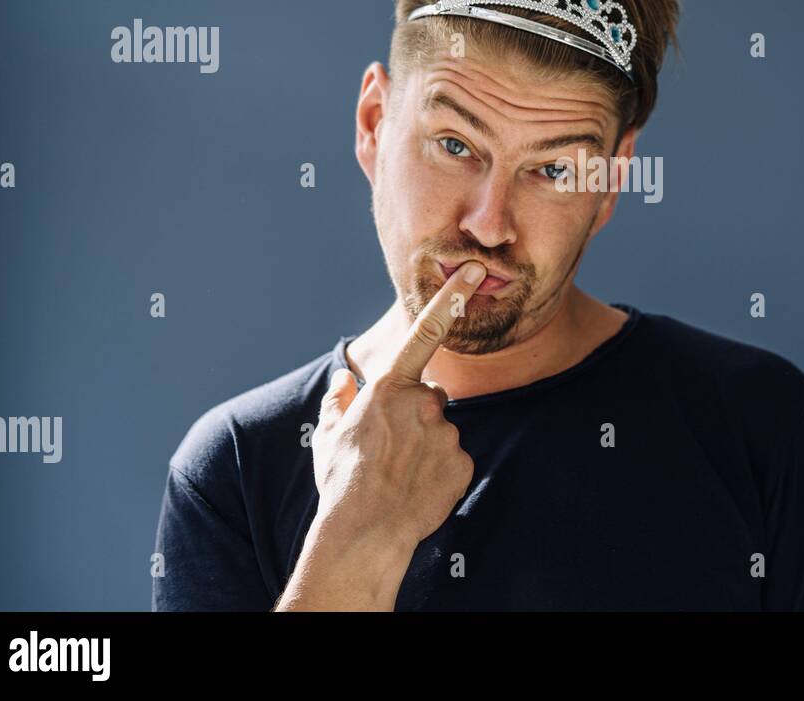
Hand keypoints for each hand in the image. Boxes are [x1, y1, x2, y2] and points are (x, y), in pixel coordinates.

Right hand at [274, 260, 487, 609]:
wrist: (364, 532)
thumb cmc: (341, 481)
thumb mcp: (328, 435)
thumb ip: (339, 400)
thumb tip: (343, 380)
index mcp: (389, 387)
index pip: (425, 332)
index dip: (451, 298)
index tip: (474, 271)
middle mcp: (423, 402)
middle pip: (428, 398)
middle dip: (415, 415)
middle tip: (389, 448)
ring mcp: (446, 433)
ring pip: (440, 431)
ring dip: (425, 446)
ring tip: (399, 474)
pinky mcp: (462, 463)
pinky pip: (453, 460)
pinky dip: (439, 472)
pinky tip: (417, 489)